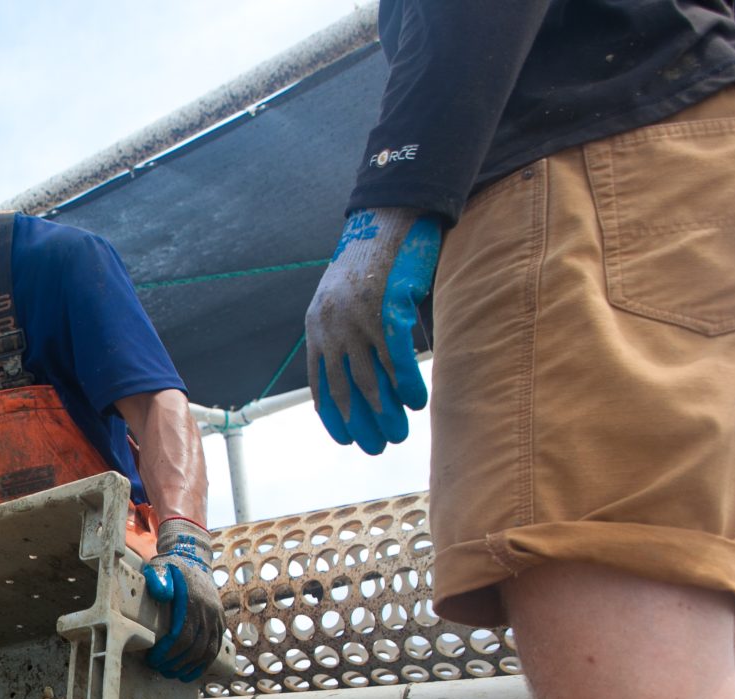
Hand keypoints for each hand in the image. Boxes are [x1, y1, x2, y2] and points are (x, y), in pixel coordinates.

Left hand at [142, 520, 223, 683]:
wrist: (194, 559)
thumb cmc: (172, 567)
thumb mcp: (160, 567)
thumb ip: (158, 579)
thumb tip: (161, 593)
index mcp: (193, 600)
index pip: (182, 634)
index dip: (168, 651)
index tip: (153, 660)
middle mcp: (209, 611)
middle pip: (194, 646)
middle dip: (176, 662)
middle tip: (160, 669)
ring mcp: (217, 617)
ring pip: (207, 651)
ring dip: (190, 667)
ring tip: (173, 675)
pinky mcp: (220, 622)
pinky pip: (215, 648)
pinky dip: (204, 664)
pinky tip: (190, 675)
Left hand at [304, 208, 441, 454]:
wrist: (389, 215)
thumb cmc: (374, 261)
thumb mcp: (349, 299)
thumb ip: (353, 335)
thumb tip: (372, 375)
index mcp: (317, 327)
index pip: (320, 382)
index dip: (333, 413)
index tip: (346, 438)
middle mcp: (332, 326)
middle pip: (345, 387)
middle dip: (361, 422)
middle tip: (377, 447)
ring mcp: (358, 318)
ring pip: (370, 377)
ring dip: (386, 411)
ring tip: (400, 435)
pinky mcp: (386, 307)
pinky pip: (395, 356)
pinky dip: (406, 382)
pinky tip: (417, 403)